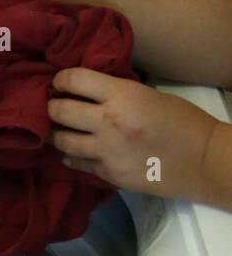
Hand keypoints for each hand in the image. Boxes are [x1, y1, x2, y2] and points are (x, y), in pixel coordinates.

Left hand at [48, 68, 220, 201]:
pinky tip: (75, 153)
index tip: (59, 83)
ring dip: (57, 134)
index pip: (74, 81)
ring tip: (60, 131)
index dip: (60, 80)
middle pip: (59, 112)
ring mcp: (106, 152)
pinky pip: (78, 163)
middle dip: (52, 108)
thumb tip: (87, 92)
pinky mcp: (108, 175)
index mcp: (121, 96)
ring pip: (62, 142)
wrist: (202, 160)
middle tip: (54, 107)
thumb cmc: (182, 121)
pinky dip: (73, 157)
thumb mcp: (148, 94)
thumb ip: (116, 93)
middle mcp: (107, 122)